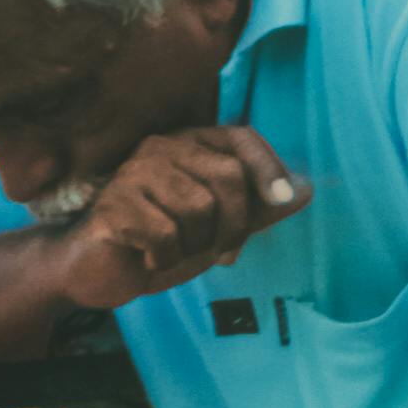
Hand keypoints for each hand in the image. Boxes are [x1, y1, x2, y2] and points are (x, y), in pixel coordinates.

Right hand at [39, 123, 307, 313]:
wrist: (99, 270)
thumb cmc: (160, 242)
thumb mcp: (218, 228)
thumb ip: (259, 210)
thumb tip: (308, 191)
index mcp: (191, 145)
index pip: (241, 137)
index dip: (268, 166)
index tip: (285, 200)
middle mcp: (163, 147)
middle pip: (226, 177)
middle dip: (234, 224)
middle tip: (222, 250)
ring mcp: (135, 172)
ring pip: (197, 208)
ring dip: (194, 245)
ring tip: (173, 250)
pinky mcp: (114, 204)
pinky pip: (165, 233)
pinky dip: (165, 258)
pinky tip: (149, 257)